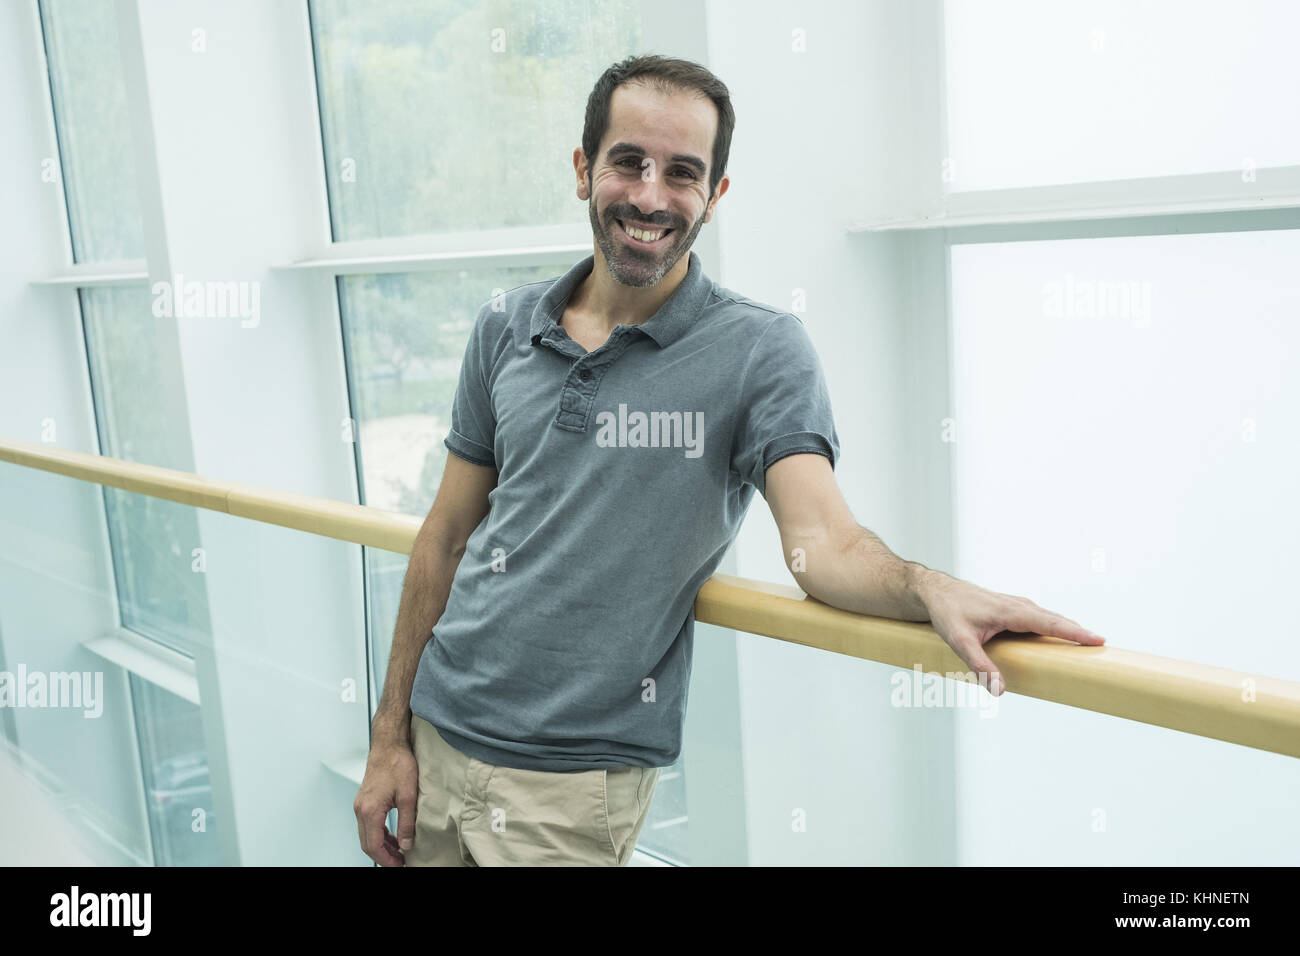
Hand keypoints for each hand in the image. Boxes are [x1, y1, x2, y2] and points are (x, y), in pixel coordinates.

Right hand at [354, 738, 418, 865]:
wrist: (389, 744)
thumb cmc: (398, 764)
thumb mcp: (408, 796)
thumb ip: (407, 823)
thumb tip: (406, 845)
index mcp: (370, 810)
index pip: (374, 845)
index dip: (386, 859)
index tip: (399, 865)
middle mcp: (360, 809)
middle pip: (367, 843)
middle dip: (383, 856)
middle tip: (400, 863)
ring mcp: (360, 805)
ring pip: (366, 835)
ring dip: (381, 846)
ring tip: (398, 853)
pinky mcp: (364, 800)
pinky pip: (368, 825)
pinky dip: (379, 835)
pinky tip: (392, 837)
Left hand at [917, 571, 1104, 696]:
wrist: (936, 591)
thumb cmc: (947, 614)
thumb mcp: (960, 642)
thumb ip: (980, 666)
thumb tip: (999, 690)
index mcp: (1010, 611)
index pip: (1049, 622)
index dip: (1074, 632)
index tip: (1098, 640)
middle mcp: (1017, 605)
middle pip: (1054, 619)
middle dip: (1078, 631)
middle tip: (1103, 646)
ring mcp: (1016, 605)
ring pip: (1048, 617)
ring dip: (1068, 628)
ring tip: (1088, 643)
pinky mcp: (1011, 609)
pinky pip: (1039, 618)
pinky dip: (1054, 625)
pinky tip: (1059, 636)